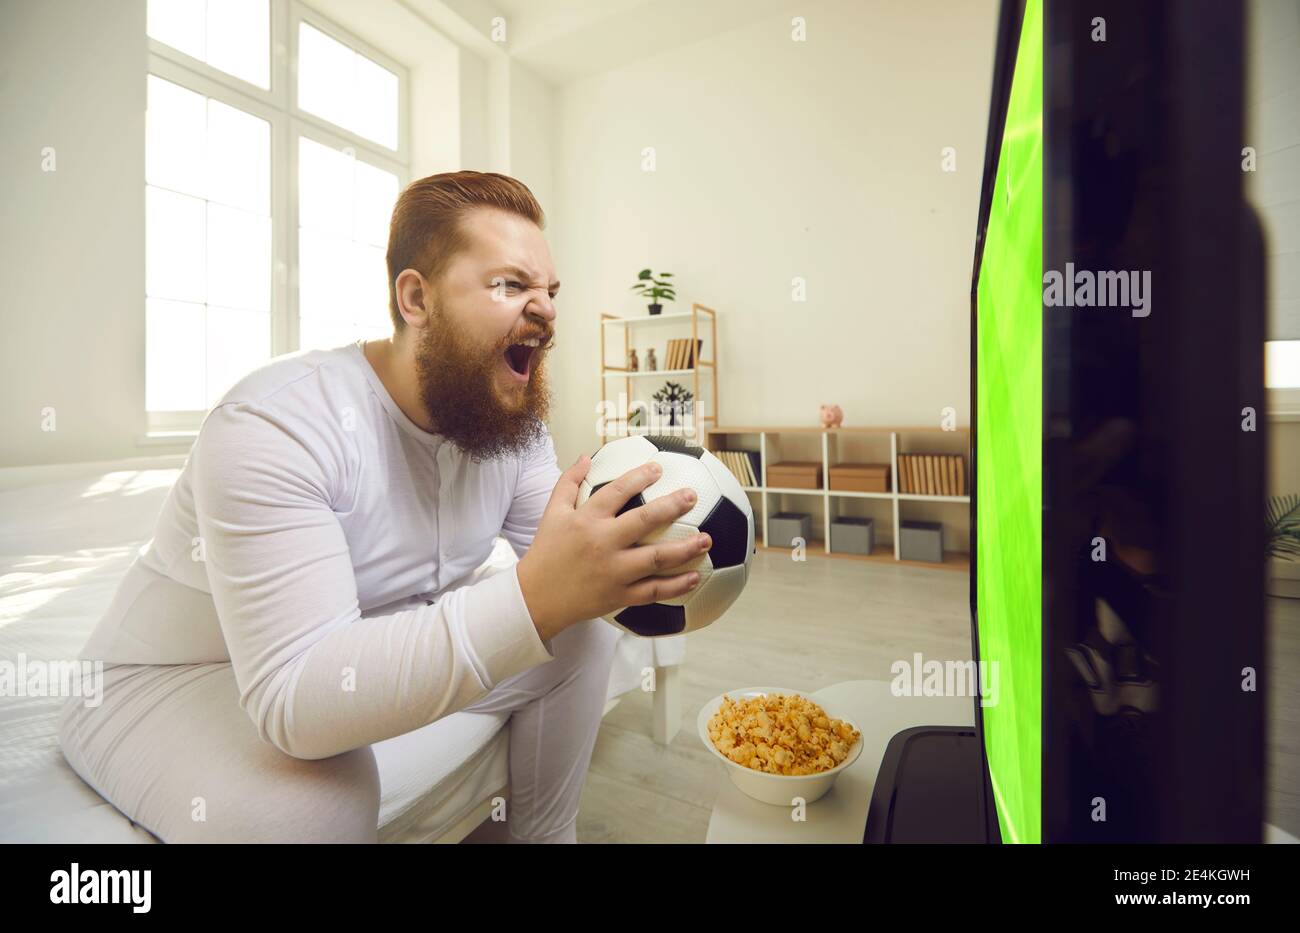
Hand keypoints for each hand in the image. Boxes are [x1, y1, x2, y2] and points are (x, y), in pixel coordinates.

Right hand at [517, 454, 709, 640]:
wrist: (536, 598)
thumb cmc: (546, 551)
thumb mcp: (552, 513)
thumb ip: (569, 482)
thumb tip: (586, 457)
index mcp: (587, 520)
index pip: (617, 491)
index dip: (639, 476)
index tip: (658, 467)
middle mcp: (603, 544)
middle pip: (644, 521)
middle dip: (672, 506)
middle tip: (693, 496)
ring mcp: (614, 572)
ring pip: (656, 558)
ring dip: (685, 549)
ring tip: (707, 540)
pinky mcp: (619, 595)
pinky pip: (653, 591)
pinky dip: (676, 586)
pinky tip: (695, 577)